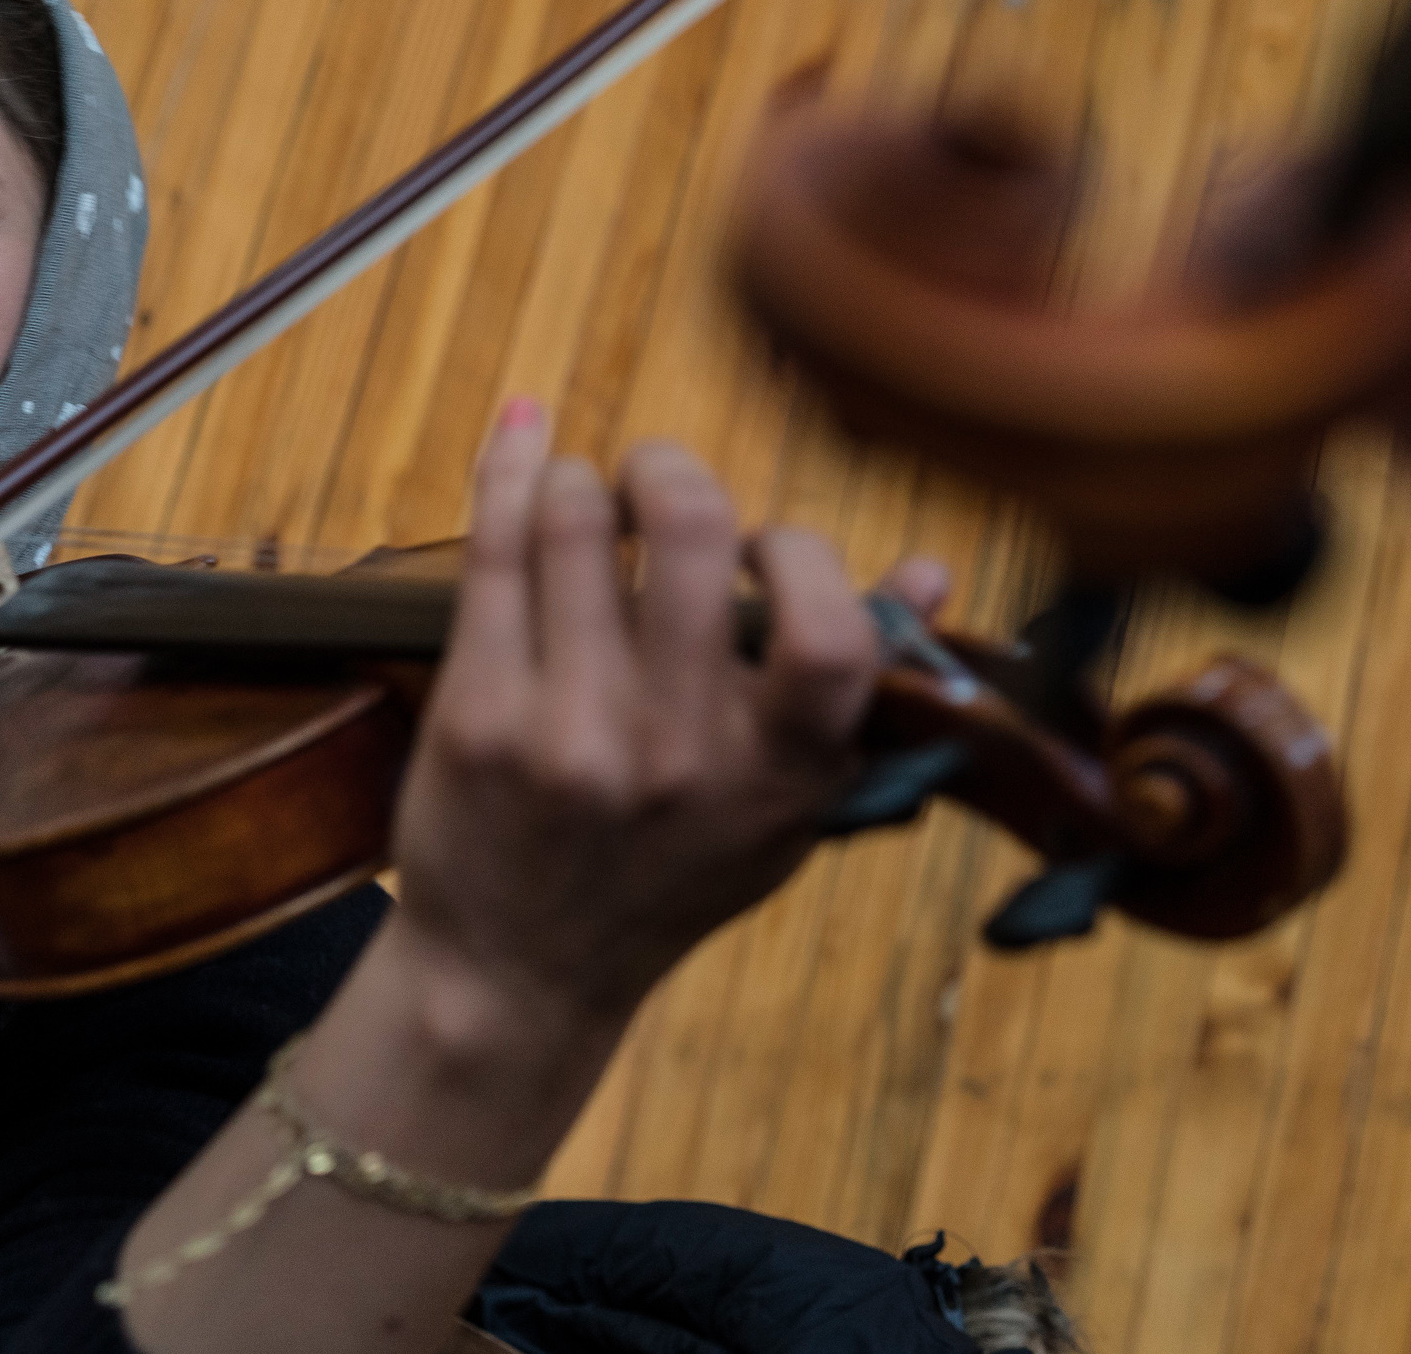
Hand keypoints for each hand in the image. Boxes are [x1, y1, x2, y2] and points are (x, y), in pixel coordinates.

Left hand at [116, 409, 945, 1352]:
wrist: (518, 974)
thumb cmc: (668, 872)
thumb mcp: (784, 806)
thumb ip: (857, 689)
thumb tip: (931, 570)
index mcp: (777, 773)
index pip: (827, 630)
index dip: (798, 552)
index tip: (763, 548)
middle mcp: (678, 753)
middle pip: (689, 530)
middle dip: (672, 471)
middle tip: (659, 482)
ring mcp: (570, 732)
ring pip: (578, 519)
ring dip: (585, 480)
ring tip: (588, 501)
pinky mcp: (479, 713)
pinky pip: (496, 547)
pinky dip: (513, 468)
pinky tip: (526, 437)